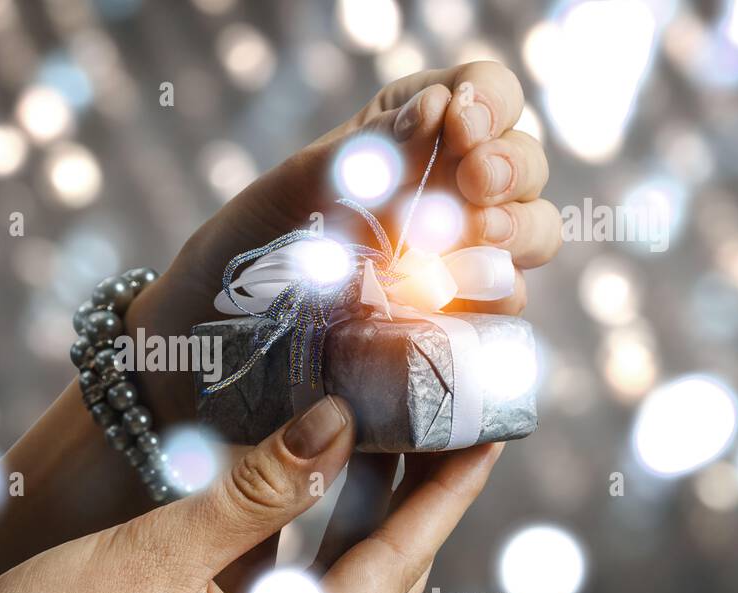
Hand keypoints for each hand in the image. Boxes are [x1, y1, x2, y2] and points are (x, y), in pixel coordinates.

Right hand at [0, 396, 501, 592]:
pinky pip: (300, 586)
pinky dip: (319, 531)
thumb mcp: (161, 553)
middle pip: (385, 577)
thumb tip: (338, 422)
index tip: (486, 432)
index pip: (394, 564)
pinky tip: (317, 481)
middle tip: (451, 423)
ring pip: (346, 582)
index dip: (444, 494)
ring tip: (398, 439)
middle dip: (421, 499)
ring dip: (373, 512)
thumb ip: (257, 489)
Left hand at [127, 61, 559, 424]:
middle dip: (509, 165)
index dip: (487, 101)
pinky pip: (504, 313)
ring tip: (476, 239)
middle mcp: (443, 198)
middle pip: (521, 165)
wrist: (207, 352)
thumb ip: (359, 155)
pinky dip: (495, 302)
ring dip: (517, 230)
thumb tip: (435, 107)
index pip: (480, 96)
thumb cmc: (239, 256)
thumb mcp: (287, 195)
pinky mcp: (452, 330)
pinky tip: (455, 302)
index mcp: (406, 141)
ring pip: (530, 234)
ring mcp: (455, 265)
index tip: (458, 121)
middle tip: (473, 183)